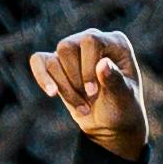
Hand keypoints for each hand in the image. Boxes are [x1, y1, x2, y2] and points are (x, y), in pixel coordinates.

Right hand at [28, 29, 162, 160]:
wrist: (111, 124)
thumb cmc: (123, 108)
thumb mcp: (124, 99)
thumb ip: (115, 82)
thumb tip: (103, 64)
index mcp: (115, 43)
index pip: (91, 41)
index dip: (87, 67)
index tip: (92, 92)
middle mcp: (91, 40)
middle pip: (67, 48)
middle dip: (75, 80)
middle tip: (90, 100)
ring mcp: (73, 50)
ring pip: (53, 60)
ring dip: (65, 88)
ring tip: (83, 107)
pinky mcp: (56, 63)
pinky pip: (38, 61)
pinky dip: (42, 77)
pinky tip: (52, 93)